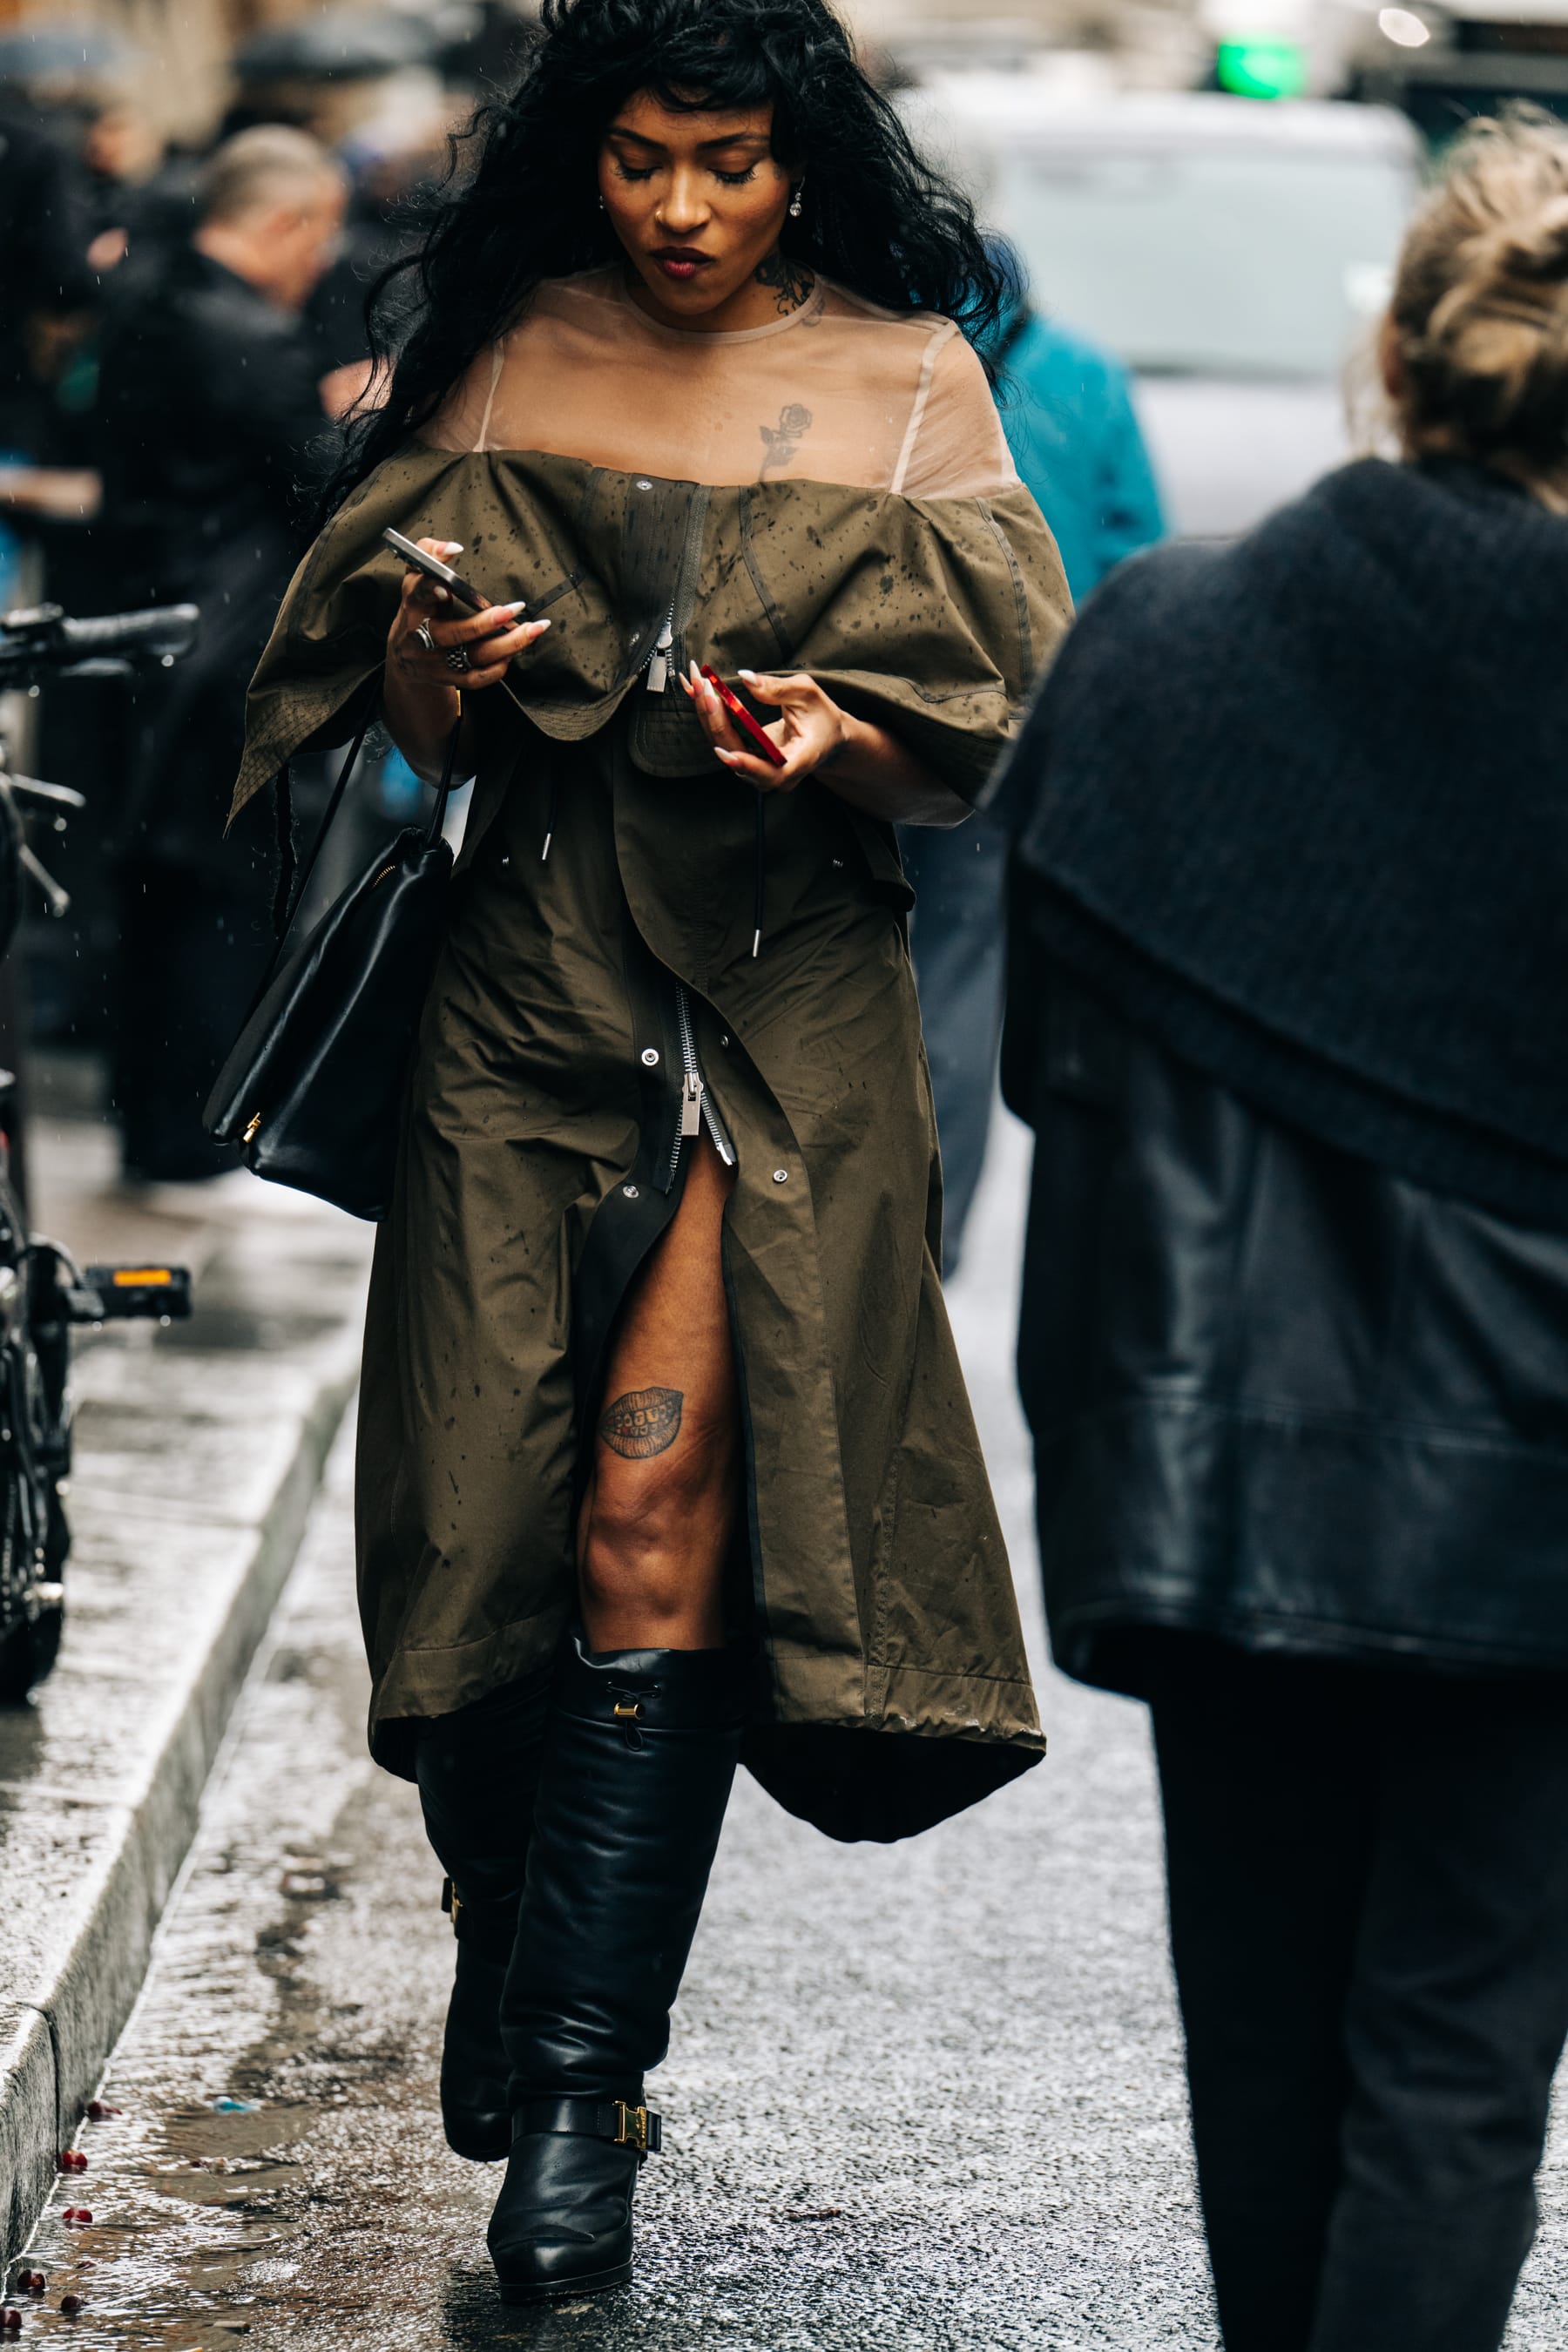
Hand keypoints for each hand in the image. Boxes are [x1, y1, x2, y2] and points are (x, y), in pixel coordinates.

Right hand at [387, 539, 549, 695]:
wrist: (405, 655)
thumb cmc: (419, 608)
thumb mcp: (416, 577)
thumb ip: (428, 552)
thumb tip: (453, 547)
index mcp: (413, 606)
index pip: (418, 594)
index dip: (430, 589)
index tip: (447, 586)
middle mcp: (422, 637)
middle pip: (455, 633)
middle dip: (486, 622)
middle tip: (515, 609)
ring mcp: (436, 662)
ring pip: (474, 656)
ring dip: (508, 644)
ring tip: (534, 628)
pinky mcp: (449, 679)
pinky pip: (478, 678)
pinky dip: (499, 666)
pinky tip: (515, 650)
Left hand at [680, 661, 849, 793]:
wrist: (826, 737)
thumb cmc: (821, 717)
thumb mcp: (807, 695)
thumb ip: (777, 688)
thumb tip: (745, 678)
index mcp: (799, 762)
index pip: (773, 773)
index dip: (748, 765)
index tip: (725, 751)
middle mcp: (776, 773)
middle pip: (737, 756)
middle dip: (716, 720)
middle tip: (704, 689)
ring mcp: (758, 769)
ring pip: (725, 747)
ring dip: (707, 715)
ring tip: (697, 684)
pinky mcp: (746, 759)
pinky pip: (723, 740)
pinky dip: (709, 715)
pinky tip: (697, 692)